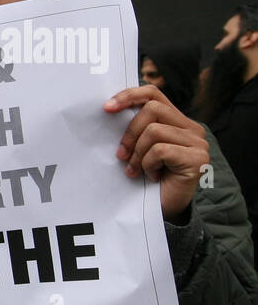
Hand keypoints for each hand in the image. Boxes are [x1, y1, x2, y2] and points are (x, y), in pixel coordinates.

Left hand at [104, 85, 208, 223]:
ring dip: (138, 153)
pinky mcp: (197, 159)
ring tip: (137, 171)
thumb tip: (108, 109)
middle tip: (121, 155)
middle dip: (130, 133)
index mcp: (177, 121)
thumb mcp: (138, 149)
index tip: (106, 108)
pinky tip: (152, 177)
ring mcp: (197, 143)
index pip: (153, 94)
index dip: (129, 96)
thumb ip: (135, 129)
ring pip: (154, 131)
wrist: (162, 210)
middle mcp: (191, 128)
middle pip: (152, 109)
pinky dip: (148, 164)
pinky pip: (161, 150)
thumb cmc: (147, 180)